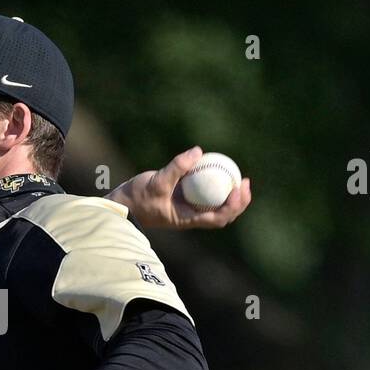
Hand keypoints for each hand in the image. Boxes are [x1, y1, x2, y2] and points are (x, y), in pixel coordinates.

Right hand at [111, 146, 251, 229]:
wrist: (124, 204)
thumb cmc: (138, 198)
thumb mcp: (157, 182)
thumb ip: (177, 167)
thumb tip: (198, 151)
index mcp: (188, 219)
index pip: (218, 218)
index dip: (232, 206)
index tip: (237, 188)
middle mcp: (192, 215)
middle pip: (224, 214)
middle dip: (239, 201)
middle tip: (244, 181)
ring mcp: (190, 208)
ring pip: (218, 204)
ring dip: (231, 193)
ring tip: (239, 176)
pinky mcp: (185, 198)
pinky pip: (206, 192)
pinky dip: (216, 183)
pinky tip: (218, 168)